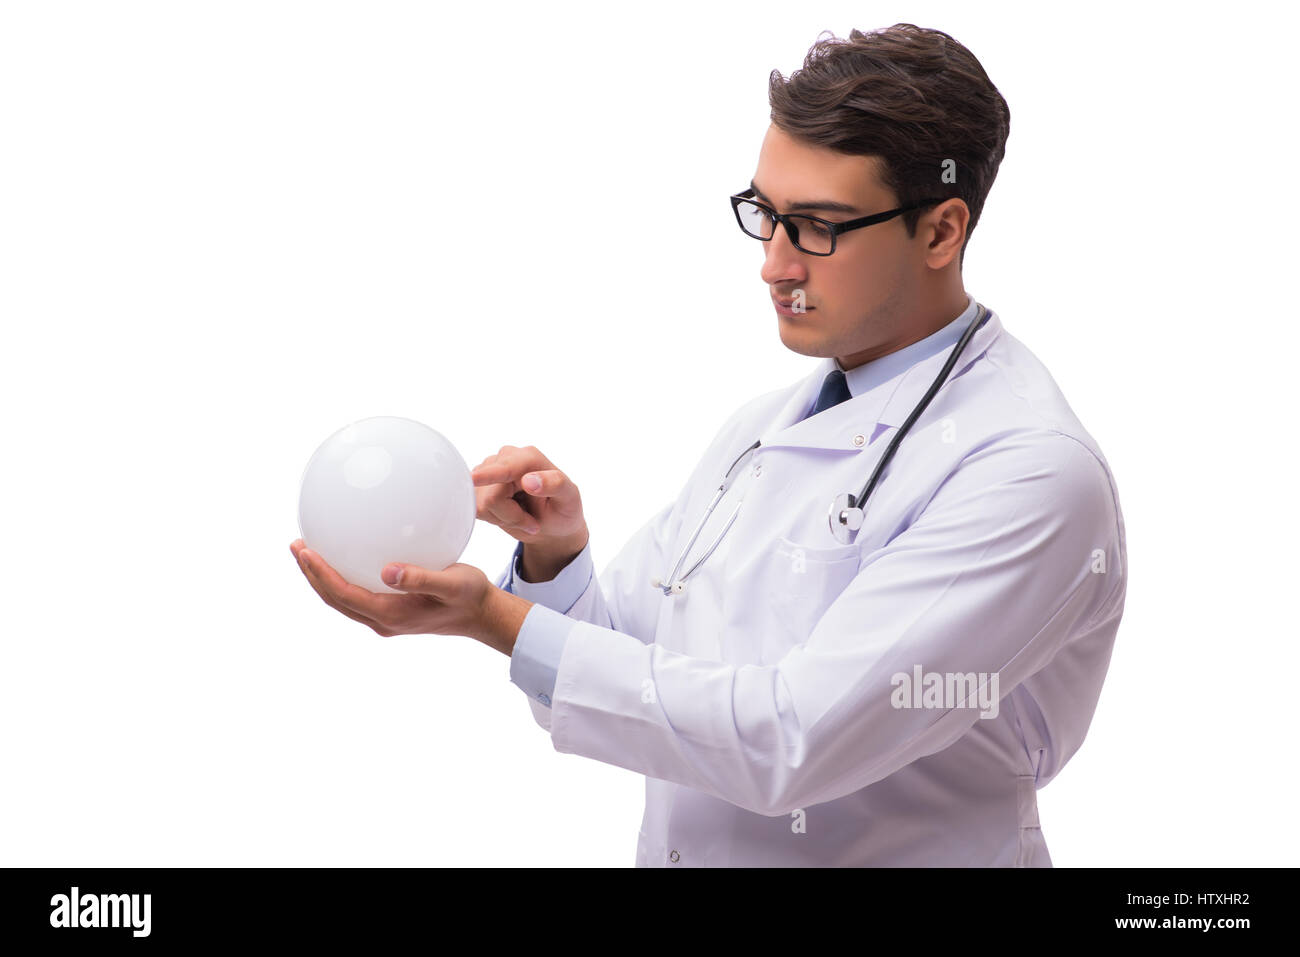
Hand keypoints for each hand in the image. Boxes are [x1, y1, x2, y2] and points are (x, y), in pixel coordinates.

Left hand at [290, 537, 498, 640]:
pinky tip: (344, 556)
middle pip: (335, 599)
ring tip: (308, 551)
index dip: (321, 575)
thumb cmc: (470, 597)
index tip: (306, 551)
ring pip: (343, 600)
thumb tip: (387, 571)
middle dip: (312, 575)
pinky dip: (341, 578)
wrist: (482, 615)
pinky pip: (357, 595)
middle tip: (297, 545)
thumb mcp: (451, 584)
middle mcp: (383, 620)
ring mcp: (386, 618)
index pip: (345, 595)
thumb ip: (420, 578)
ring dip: (322, 578)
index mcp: (391, 615)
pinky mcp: (392, 611)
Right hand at [471, 445, 587, 551]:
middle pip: (491, 496)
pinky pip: (474, 508)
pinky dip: (493, 518)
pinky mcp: (478, 485)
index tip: (473, 478)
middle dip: (511, 516)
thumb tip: (528, 480)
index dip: (489, 476)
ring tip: (522, 515)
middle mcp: (505, 458)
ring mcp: (489, 471)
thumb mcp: (569, 498)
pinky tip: (508, 513)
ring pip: (480, 505)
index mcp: (529, 457)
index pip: (504, 469)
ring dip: (503, 518)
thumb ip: (555, 484)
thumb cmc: (563, 509)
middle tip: (532, 522)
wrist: (552, 524)